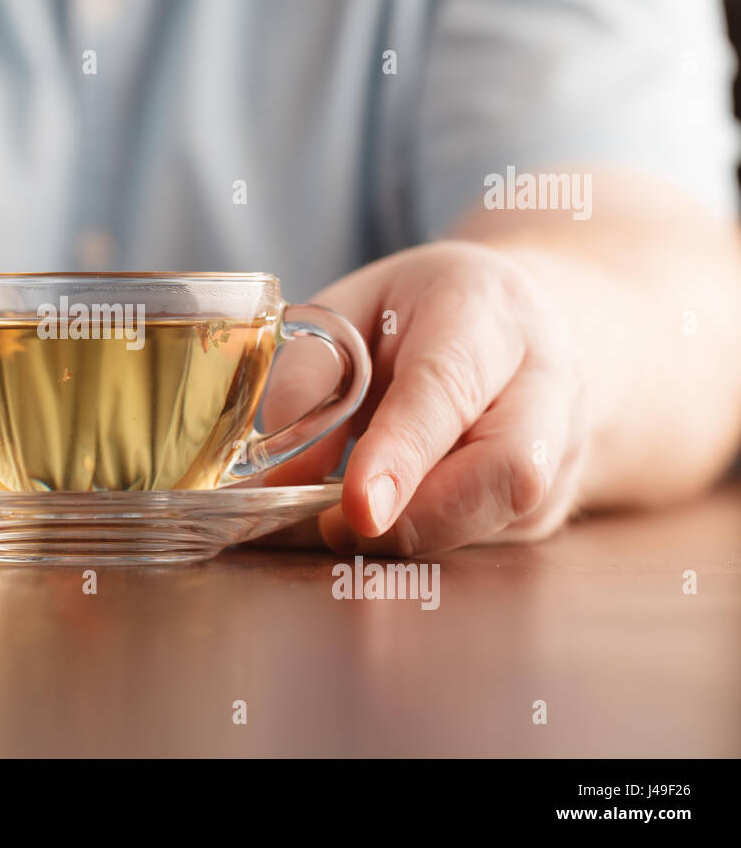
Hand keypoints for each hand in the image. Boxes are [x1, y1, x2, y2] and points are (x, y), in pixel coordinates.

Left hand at [263, 241, 591, 554]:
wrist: (515, 321)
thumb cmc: (415, 313)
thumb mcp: (346, 312)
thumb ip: (311, 382)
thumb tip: (284, 480)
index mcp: (484, 310)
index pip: (447, 388)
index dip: (402, 453)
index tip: (359, 508)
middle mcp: (545, 376)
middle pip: (509, 468)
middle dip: (419, 519)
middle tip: (336, 527)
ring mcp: (564, 443)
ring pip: (504, 516)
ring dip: (417, 533)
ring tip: (348, 517)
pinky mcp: (550, 500)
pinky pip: (492, 538)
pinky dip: (430, 539)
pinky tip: (391, 516)